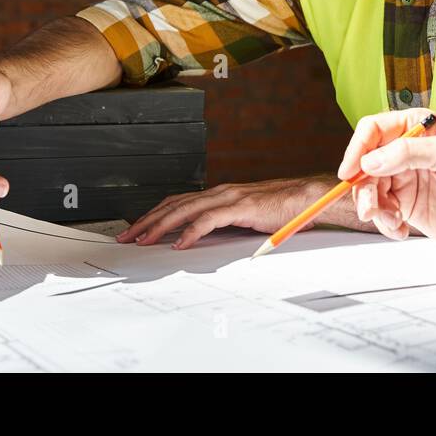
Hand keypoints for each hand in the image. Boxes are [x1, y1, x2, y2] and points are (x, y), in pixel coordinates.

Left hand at [117, 177, 331, 248]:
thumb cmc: (280, 210)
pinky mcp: (241, 207)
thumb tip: (199, 240)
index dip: (154, 215)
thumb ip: (223, 224)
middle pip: (174, 204)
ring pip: (185, 210)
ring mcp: (229, 198)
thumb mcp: (243, 218)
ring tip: (144, 240)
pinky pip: (209, 219)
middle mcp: (220, 191)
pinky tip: (180, 243)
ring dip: (161, 226)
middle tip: (128, 237)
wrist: (307, 199)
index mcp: (219, 193)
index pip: (177, 202)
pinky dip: (191, 231)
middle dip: (147, 221)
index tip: (137, 230)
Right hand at [336, 109, 435, 252]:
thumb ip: (408, 153)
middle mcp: (408, 151)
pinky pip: (381, 212)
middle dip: (364, 187)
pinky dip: (385, 223)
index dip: (357, 149)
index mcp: (418, 128)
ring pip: (370, 189)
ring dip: (374, 208)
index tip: (351, 172)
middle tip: (371, 209)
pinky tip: (402, 229)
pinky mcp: (407, 204)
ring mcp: (406, 178)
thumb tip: (370, 161)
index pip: (374, 130)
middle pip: (366, 163)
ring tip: (394, 221)